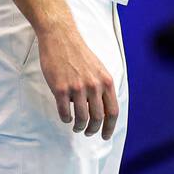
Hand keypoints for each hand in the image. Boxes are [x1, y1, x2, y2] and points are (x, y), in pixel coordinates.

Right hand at [34, 16, 118, 138]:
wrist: (60, 37)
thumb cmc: (79, 53)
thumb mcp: (99, 69)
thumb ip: (102, 87)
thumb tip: (103, 109)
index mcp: (106, 81)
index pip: (112, 112)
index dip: (110, 127)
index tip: (106, 136)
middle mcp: (94, 86)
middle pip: (97, 118)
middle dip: (93, 130)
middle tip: (88, 132)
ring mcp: (77, 88)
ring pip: (81, 118)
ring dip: (79, 127)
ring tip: (77, 126)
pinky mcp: (61, 88)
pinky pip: (65, 112)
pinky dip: (66, 118)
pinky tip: (66, 117)